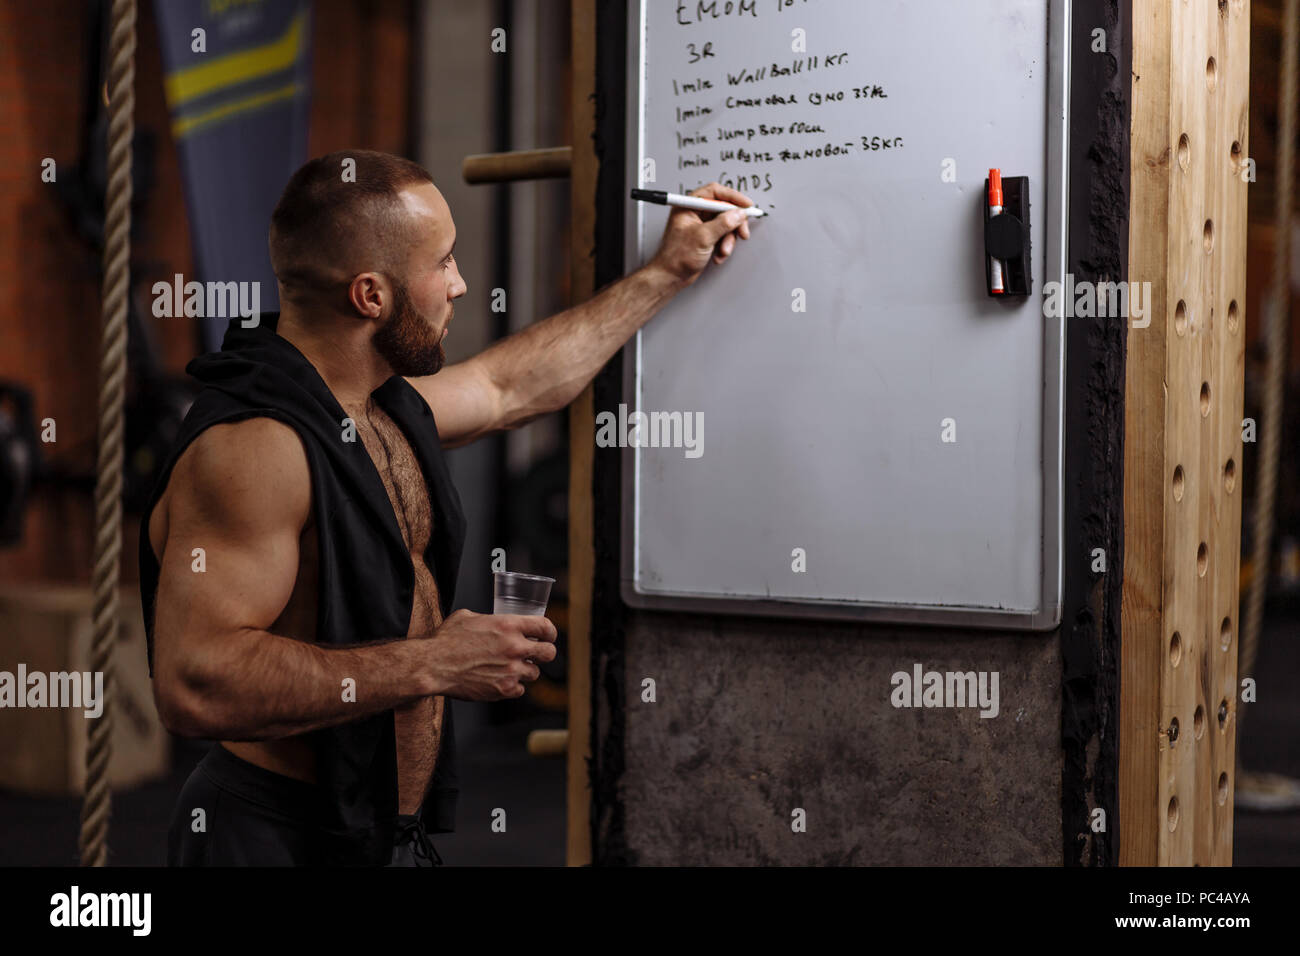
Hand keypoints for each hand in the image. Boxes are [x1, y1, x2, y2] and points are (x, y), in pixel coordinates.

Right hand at [427, 609, 557, 700]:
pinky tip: (501, 680)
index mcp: (509, 625)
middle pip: (549, 653)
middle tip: (538, 654)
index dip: (550, 632)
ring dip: (526, 670)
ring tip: (510, 668)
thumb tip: (494, 621)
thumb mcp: (469, 617)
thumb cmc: (447, 640)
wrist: (433, 665)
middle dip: (545, 653)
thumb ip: (489, 619)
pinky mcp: (503, 690)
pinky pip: (520, 690)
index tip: (548, 636)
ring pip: (534, 673)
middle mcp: (514, 648)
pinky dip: (513, 686)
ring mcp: (511, 671)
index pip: (545, 627)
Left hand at [648, 182, 754, 286]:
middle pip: (724, 208)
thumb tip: (738, 214)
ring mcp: (701, 225)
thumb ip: (723, 223)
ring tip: (723, 250)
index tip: (746, 205)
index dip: (733, 197)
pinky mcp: (706, 237)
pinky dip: (724, 246)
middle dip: (734, 222)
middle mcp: (695, 213)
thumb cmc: (675, 257)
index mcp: (689, 206)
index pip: (715, 192)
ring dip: (729, 239)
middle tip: (741, 231)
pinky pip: (723, 236)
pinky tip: (718, 255)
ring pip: (726, 224)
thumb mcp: (703, 237)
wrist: (671, 277)